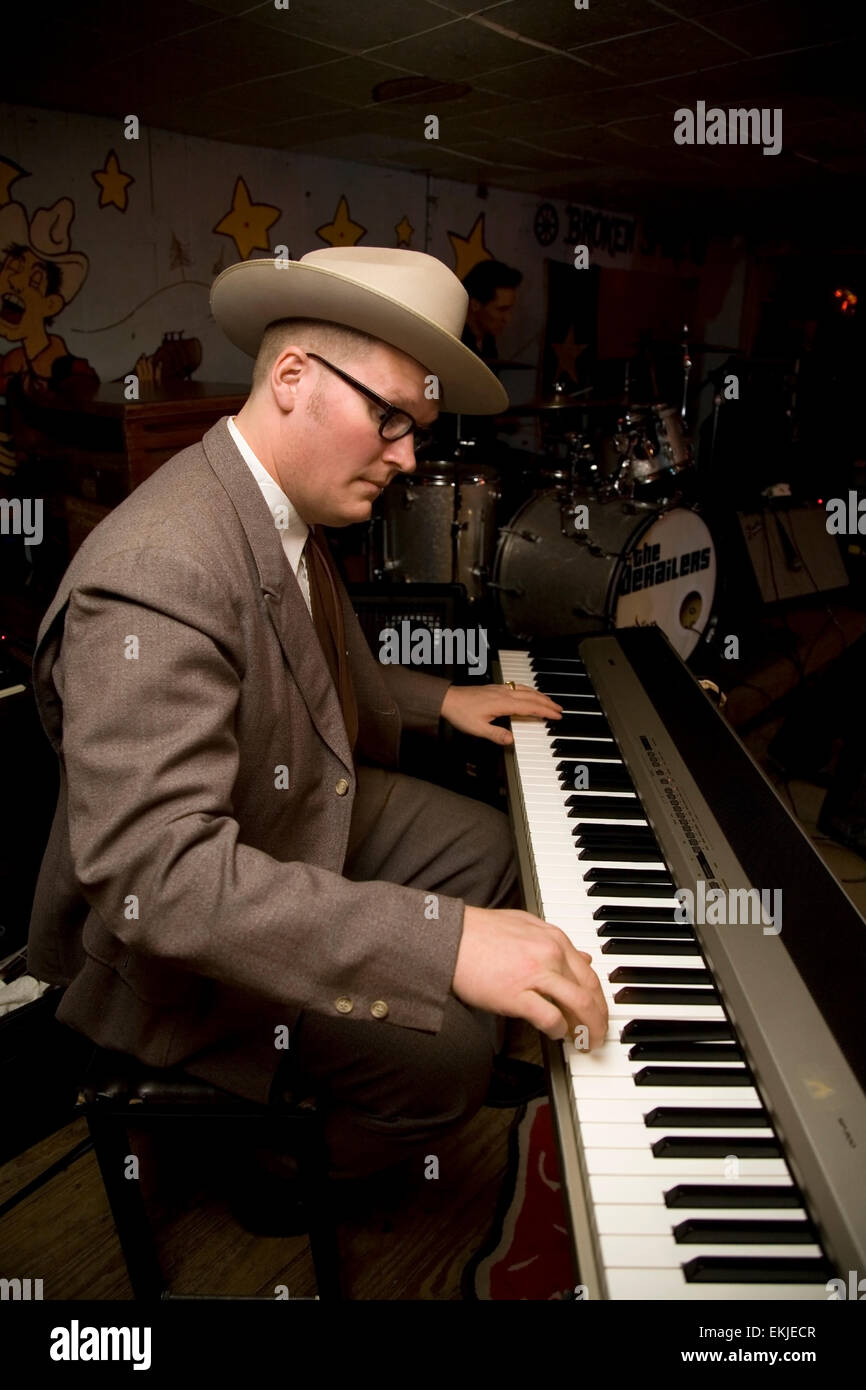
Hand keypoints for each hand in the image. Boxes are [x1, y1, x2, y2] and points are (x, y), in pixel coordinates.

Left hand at [440, 682, 561, 745]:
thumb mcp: (477, 729)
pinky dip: (529, 690)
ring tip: (550, 701)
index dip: (545, 711)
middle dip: (547, 703)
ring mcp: (499, 689)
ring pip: (525, 690)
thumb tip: (511, 740)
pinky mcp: (495, 688)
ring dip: (540, 695)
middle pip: (531, 696)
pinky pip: (517, 687)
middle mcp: (503, 694)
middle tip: (560, 709)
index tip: (556, 716)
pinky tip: (529, 693)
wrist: (447, 699)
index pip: (529, 707)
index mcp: (502, 703)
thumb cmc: (460, 713)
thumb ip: (496, 734)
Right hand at [452, 906, 607, 1047]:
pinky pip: (551, 1018)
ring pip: (579, 1006)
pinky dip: (559, 1030)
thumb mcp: (526, 925)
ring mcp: (536, 974)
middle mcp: (551, 954)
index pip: (590, 974)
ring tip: (586, 1043)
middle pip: (590, 992)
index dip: (599, 999)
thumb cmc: (479, 932)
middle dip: (600, 1019)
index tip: (598, 1013)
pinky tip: (556, 1035)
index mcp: (554, 938)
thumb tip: (583, 958)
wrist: (449, 937)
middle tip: (599, 1035)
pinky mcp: (517, 994)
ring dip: (588, 1029)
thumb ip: (555, 942)